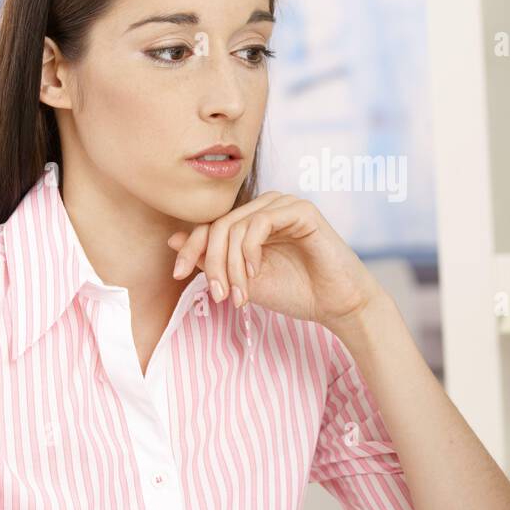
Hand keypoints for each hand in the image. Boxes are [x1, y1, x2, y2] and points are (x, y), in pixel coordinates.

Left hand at [167, 191, 384, 329]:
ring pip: (236, 226)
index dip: (190, 247)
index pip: (210, 225)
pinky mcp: (301, 210)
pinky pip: (260, 223)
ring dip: (231, 265)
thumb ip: (213, 260)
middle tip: (218, 295)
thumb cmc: (296, 292)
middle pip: (219, 225)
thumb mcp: (243, 280)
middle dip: (212, 263)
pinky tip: (256, 273)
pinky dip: (250, 251)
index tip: (178, 275)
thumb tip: (173, 240)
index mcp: (252, 221)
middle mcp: (266, 207)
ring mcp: (284, 205)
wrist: (336, 304)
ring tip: (240, 294)